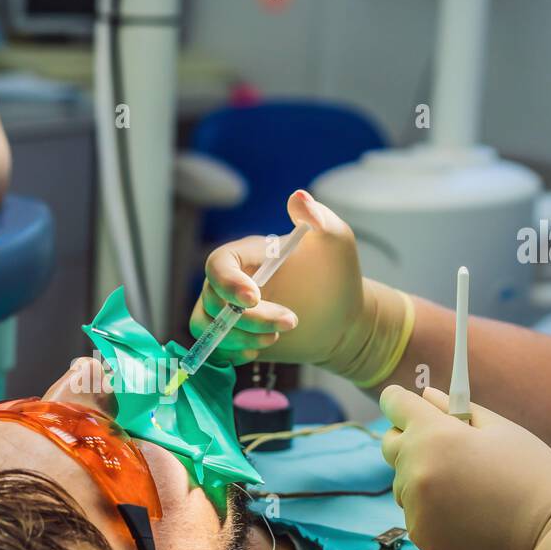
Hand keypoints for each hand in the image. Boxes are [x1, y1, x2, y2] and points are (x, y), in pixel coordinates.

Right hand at [189, 189, 356, 364]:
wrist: (343, 320)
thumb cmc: (337, 276)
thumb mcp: (335, 242)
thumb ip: (319, 218)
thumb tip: (298, 197)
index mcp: (247, 255)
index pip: (217, 264)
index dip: (227, 282)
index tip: (253, 298)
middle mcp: (231, 282)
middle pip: (213, 300)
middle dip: (249, 318)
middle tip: (291, 322)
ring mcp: (229, 312)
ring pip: (207, 326)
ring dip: (239, 337)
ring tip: (277, 337)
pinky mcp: (233, 338)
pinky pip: (214, 348)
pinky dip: (233, 352)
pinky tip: (261, 348)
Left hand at [379, 385, 550, 549]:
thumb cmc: (533, 475)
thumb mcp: (501, 430)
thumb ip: (455, 409)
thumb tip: (426, 396)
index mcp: (434, 435)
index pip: (394, 404)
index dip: (401, 402)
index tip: (407, 405)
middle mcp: (416, 471)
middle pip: (390, 444)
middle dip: (409, 439)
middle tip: (445, 447)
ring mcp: (415, 508)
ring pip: (403, 484)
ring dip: (422, 479)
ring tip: (467, 487)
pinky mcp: (422, 537)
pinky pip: (416, 514)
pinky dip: (433, 512)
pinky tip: (469, 515)